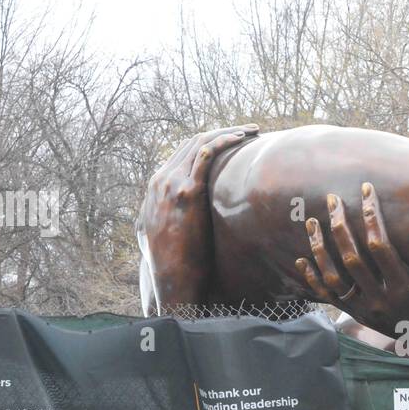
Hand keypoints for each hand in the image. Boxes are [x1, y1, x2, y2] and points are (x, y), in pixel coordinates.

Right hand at [137, 125, 259, 311]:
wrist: (170, 278)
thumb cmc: (174, 264)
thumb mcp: (164, 236)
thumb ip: (169, 218)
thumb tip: (181, 218)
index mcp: (156, 187)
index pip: (184, 152)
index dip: (210, 141)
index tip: (232, 140)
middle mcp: (160, 180)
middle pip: (193, 142)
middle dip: (222, 131)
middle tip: (248, 130)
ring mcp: (171, 184)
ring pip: (200, 143)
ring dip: (228, 132)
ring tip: (251, 131)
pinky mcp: (186, 192)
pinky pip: (205, 155)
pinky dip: (223, 141)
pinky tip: (240, 138)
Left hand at [293, 182, 408, 333]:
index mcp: (404, 288)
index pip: (379, 245)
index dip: (371, 216)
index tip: (366, 191)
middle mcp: (380, 299)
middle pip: (350, 257)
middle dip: (339, 225)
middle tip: (332, 200)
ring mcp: (366, 310)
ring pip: (334, 277)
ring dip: (320, 248)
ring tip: (312, 223)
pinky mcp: (358, 316)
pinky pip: (329, 297)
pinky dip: (313, 279)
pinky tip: (302, 261)